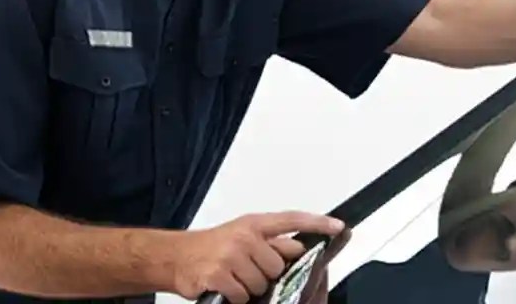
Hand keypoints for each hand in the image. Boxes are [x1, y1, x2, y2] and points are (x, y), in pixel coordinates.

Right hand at [170, 211, 345, 303]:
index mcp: (254, 224)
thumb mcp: (243, 235)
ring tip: (236, 278)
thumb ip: (272, 241)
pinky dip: (236, 297)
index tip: (339, 228)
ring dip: (251, 288)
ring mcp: (231, 255)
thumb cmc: (212, 246)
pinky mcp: (219, 275)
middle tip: (250, 270)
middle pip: (279, 264)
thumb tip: (298, 248)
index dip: (318, 223)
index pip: (292, 220)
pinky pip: (243, 295)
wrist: (176, 257)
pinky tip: (226, 288)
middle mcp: (244, 236)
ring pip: (262, 283)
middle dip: (268, 274)